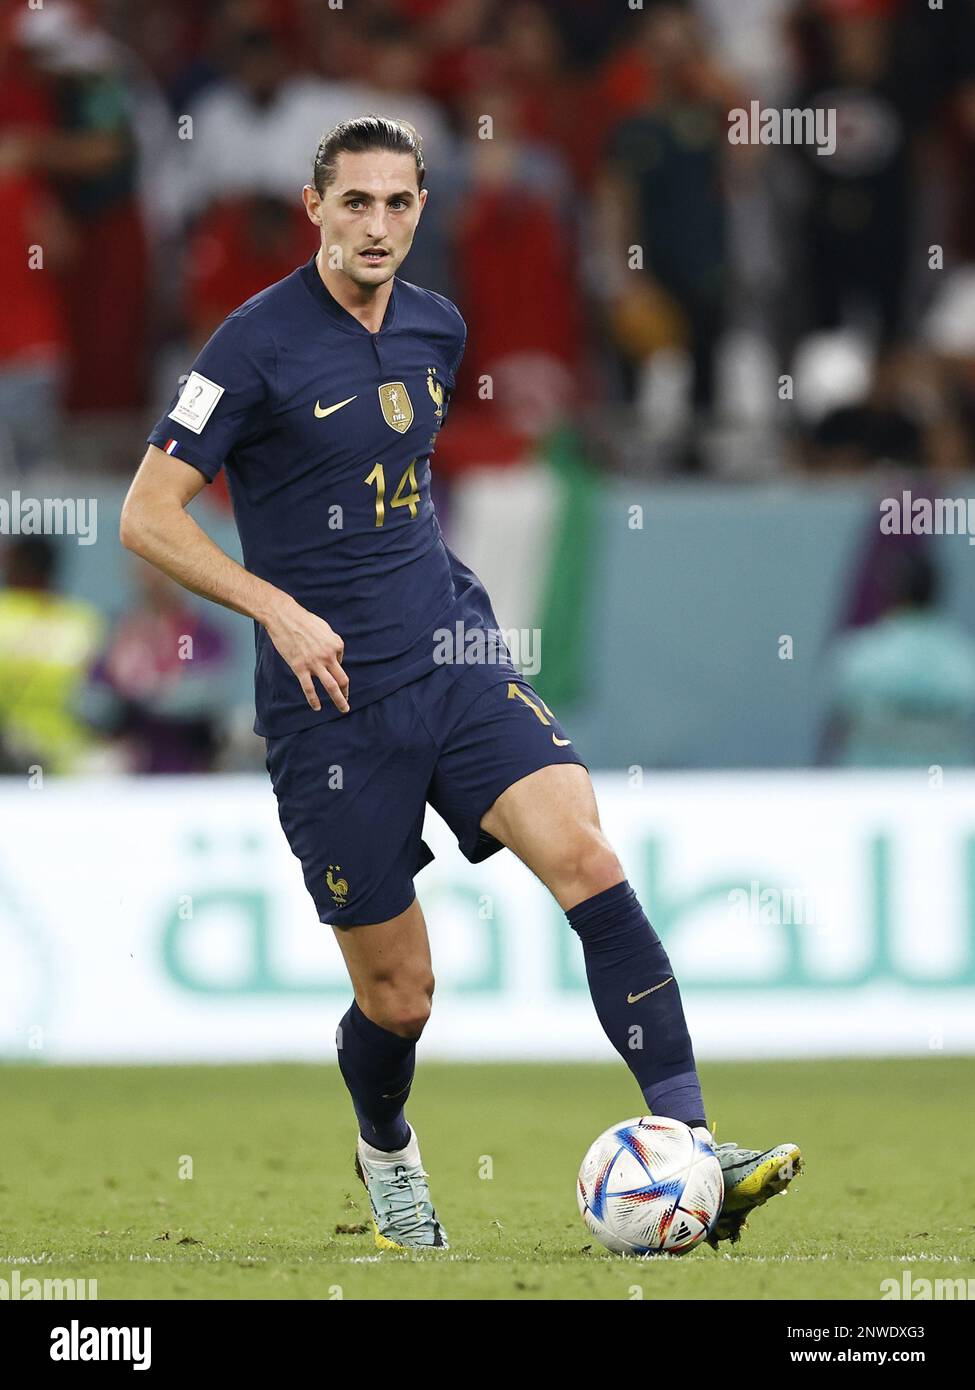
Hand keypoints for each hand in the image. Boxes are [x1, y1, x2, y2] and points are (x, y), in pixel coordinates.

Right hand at [265, 596, 348, 713]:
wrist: (284, 617)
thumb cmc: (303, 621)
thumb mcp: (325, 629)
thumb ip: (332, 643)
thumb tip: (334, 658)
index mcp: (337, 644)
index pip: (339, 662)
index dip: (332, 666)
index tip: (322, 664)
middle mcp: (329, 655)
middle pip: (342, 679)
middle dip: (346, 694)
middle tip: (347, 705)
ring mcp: (315, 663)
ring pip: (331, 686)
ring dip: (339, 700)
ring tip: (343, 709)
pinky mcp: (300, 667)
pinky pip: (309, 688)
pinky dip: (314, 700)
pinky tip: (317, 708)